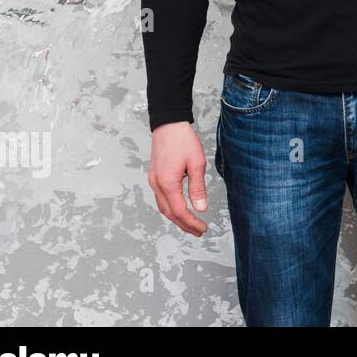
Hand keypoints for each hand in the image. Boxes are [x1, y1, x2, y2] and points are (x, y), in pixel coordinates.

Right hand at [148, 121, 209, 235]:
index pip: (179, 211)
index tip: (203, 229)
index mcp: (168, 183)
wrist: (168, 125)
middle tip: (199, 231)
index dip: (191, 223)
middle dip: (184, 225)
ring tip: (191, 224)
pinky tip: (180, 209)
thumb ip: (198, 188)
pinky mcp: (155, 177)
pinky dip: (171, 208)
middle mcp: (157, 185)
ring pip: (163, 207)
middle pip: (169, 213)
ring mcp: (154, 181)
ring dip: (177, 218)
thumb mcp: (196, 163)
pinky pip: (161, 198)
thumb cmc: (183, 141)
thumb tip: (201, 208)